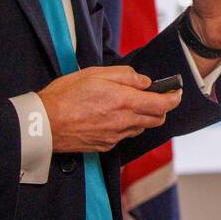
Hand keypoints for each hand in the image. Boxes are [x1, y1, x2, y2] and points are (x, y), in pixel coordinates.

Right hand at [38, 65, 181, 151]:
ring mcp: (115, 136)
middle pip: (156, 119)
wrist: (43, 124)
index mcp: (123, 101)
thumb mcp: (94, 73)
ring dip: (143, 117)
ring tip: (128, 104)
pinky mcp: (105, 146)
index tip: (176, 93)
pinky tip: (111, 116)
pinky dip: (125, 126)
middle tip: (154, 97)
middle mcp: (123, 122)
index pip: (161, 104)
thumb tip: (144, 82)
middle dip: (160, 108)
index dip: (174, 98)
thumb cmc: (64, 96)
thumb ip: (125, 76)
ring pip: (140, 127)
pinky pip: (124, 136)